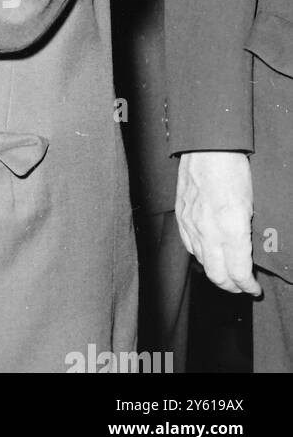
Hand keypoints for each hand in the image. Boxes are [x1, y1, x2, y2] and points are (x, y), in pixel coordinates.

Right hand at [175, 150, 260, 295]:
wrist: (206, 147)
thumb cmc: (234, 171)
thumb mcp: (252, 206)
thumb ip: (248, 235)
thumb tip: (250, 255)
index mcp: (231, 229)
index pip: (238, 273)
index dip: (248, 287)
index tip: (255, 288)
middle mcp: (208, 231)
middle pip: (217, 275)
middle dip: (232, 286)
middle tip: (243, 286)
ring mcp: (191, 224)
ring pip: (201, 262)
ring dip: (216, 271)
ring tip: (227, 271)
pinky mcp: (181, 216)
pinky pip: (189, 245)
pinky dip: (200, 255)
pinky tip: (209, 253)